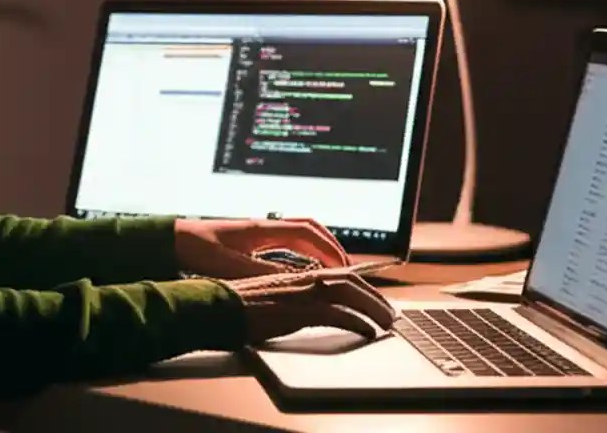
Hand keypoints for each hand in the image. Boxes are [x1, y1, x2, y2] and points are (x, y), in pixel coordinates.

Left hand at [174, 217, 350, 278]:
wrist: (168, 241)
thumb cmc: (194, 251)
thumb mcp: (228, 266)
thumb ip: (260, 273)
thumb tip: (294, 281)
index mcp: (261, 229)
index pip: (306, 232)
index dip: (328, 248)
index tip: (343, 267)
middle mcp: (262, 227)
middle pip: (307, 229)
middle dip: (329, 247)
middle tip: (345, 269)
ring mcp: (255, 234)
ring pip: (296, 236)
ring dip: (316, 250)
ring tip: (330, 272)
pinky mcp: (247, 243)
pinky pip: (283, 244)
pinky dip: (300, 255)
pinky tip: (300, 273)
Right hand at [227, 268, 397, 341]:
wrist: (217, 307)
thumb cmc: (238, 305)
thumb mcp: (272, 296)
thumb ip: (294, 297)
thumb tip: (311, 309)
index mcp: (298, 274)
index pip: (339, 275)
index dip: (360, 287)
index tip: (373, 299)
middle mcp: (304, 278)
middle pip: (350, 281)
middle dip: (373, 297)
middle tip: (388, 313)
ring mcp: (303, 292)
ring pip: (350, 294)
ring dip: (372, 308)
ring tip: (385, 323)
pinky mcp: (300, 309)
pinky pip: (338, 315)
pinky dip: (357, 322)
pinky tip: (366, 332)